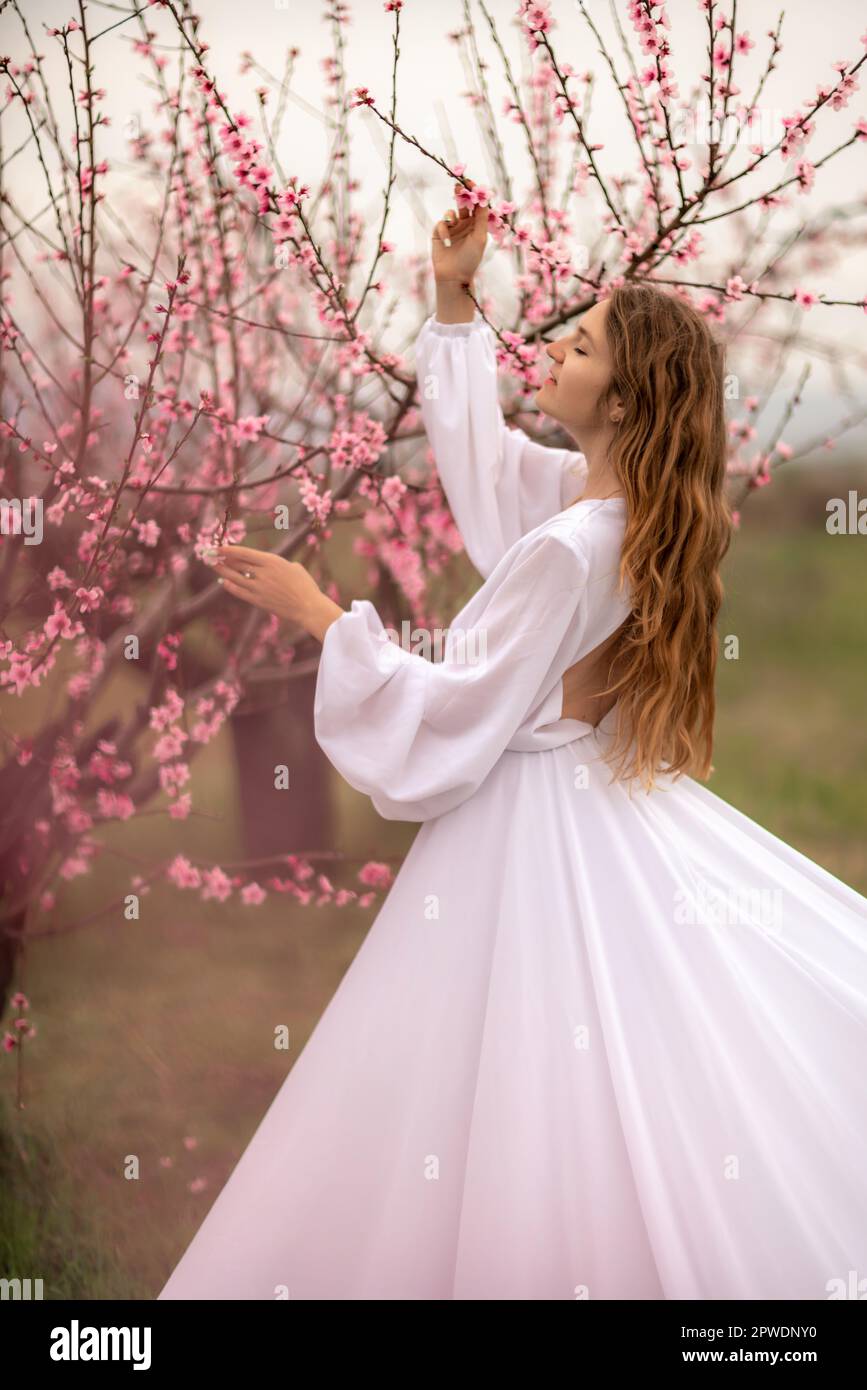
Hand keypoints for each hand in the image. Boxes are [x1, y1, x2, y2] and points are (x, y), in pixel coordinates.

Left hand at [210, 544, 331, 630]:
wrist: (309, 607)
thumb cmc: (305, 586)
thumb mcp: (294, 567)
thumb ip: (278, 564)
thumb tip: (267, 565)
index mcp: (272, 561)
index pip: (244, 553)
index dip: (229, 549)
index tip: (219, 546)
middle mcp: (263, 573)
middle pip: (237, 564)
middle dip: (223, 558)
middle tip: (212, 555)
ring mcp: (259, 588)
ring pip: (235, 577)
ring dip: (222, 571)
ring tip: (214, 566)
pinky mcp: (258, 601)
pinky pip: (240, 592)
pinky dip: (231, 587)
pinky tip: (224, 582)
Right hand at [431, 178, 489, 285]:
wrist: (453, 276)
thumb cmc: (471, 259)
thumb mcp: (480, 237)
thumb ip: (482, 218)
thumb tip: (484, 198)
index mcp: (478, 225)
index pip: (477, 205)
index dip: (474, 193)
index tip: (471, 183)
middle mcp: (466, 224)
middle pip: (463, 204)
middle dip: (461, 194)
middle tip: (458, 186)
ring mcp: (453, 228)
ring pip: (451, 212)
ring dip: (451, 214)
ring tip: (452, 221)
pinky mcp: (440, 233)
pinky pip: (441, 223)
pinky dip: (444, 230)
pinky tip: (447, 241)